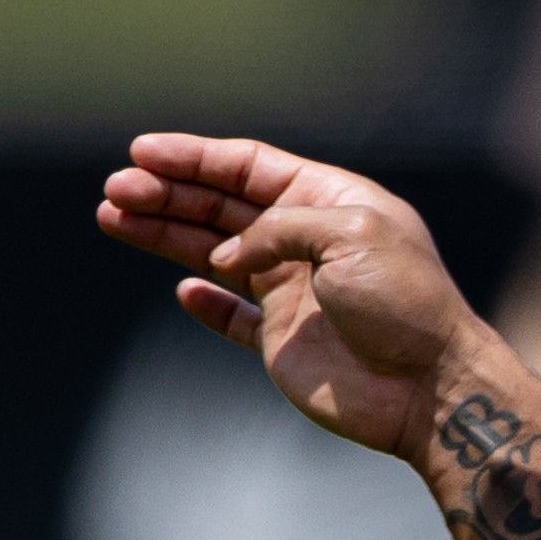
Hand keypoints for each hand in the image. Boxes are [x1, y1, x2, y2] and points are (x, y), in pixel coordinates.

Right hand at [98, 133, 491, 465]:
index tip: (142, 152)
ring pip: (214, 254)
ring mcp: (293, 290)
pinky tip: (182, 289)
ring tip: (112, 218)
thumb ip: (279, 229)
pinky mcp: (281, 340)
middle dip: (166, 194)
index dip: (194, 158)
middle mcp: (307, 240)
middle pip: (222, 205)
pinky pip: (232, 315)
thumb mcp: (351, 236)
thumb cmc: (404, 302)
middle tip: (114, 189)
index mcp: (330, 200)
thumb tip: (225, 256)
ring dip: (165, 236)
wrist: (428, 387)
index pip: (249, 167)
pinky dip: (206, 302)